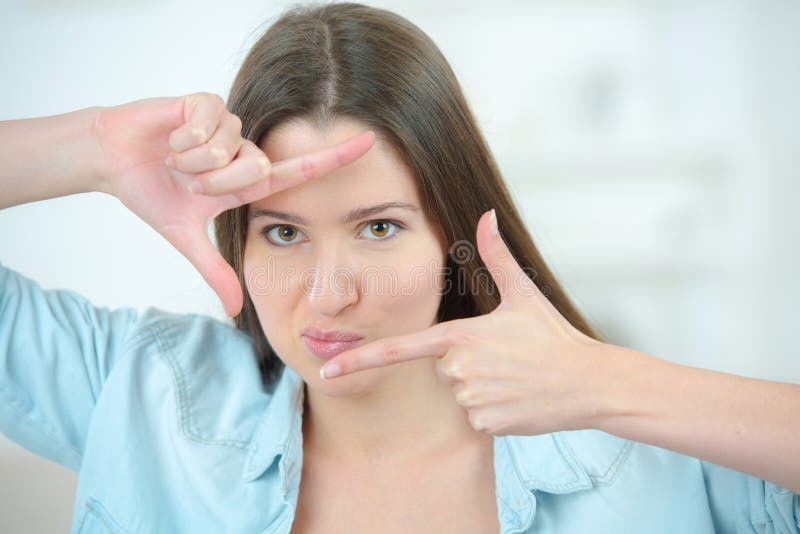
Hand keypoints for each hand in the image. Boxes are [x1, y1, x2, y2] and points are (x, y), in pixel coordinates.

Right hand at [93, 93, 374, 316]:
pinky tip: (171, 136)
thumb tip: (237, 310)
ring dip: (193, 161)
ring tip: (176, 158)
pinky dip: (182, 139)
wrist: (113, 158)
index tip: (373, 143)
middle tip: (187, 179)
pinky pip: (208, 126)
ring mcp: (228, 126)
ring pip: (230, 149)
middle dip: (214, 182)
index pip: (301, 170)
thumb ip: (215, 270)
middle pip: (258, 168)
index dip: (337, 157)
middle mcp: (246, 151)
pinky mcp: (206, 102)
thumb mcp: (185, 236)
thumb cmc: (153, 192)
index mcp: (248, 182)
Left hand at [320, 209, 609, 435]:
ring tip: (516, 377)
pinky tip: (519, 398)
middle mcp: (460, 368)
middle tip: (506, 358)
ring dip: (482, 387)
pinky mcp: (486, 423)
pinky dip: (493, 410)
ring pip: (459, 393)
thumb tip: (487, 214)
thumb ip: (497, 255)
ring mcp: (473, 398)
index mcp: (462, 335)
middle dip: (467, 364)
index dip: (362, 358)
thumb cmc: (552, 336)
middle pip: (442, 368)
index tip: (329, 368)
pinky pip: (475, 416)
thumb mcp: (523, 293)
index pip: (402, 348)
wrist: (589, 382)